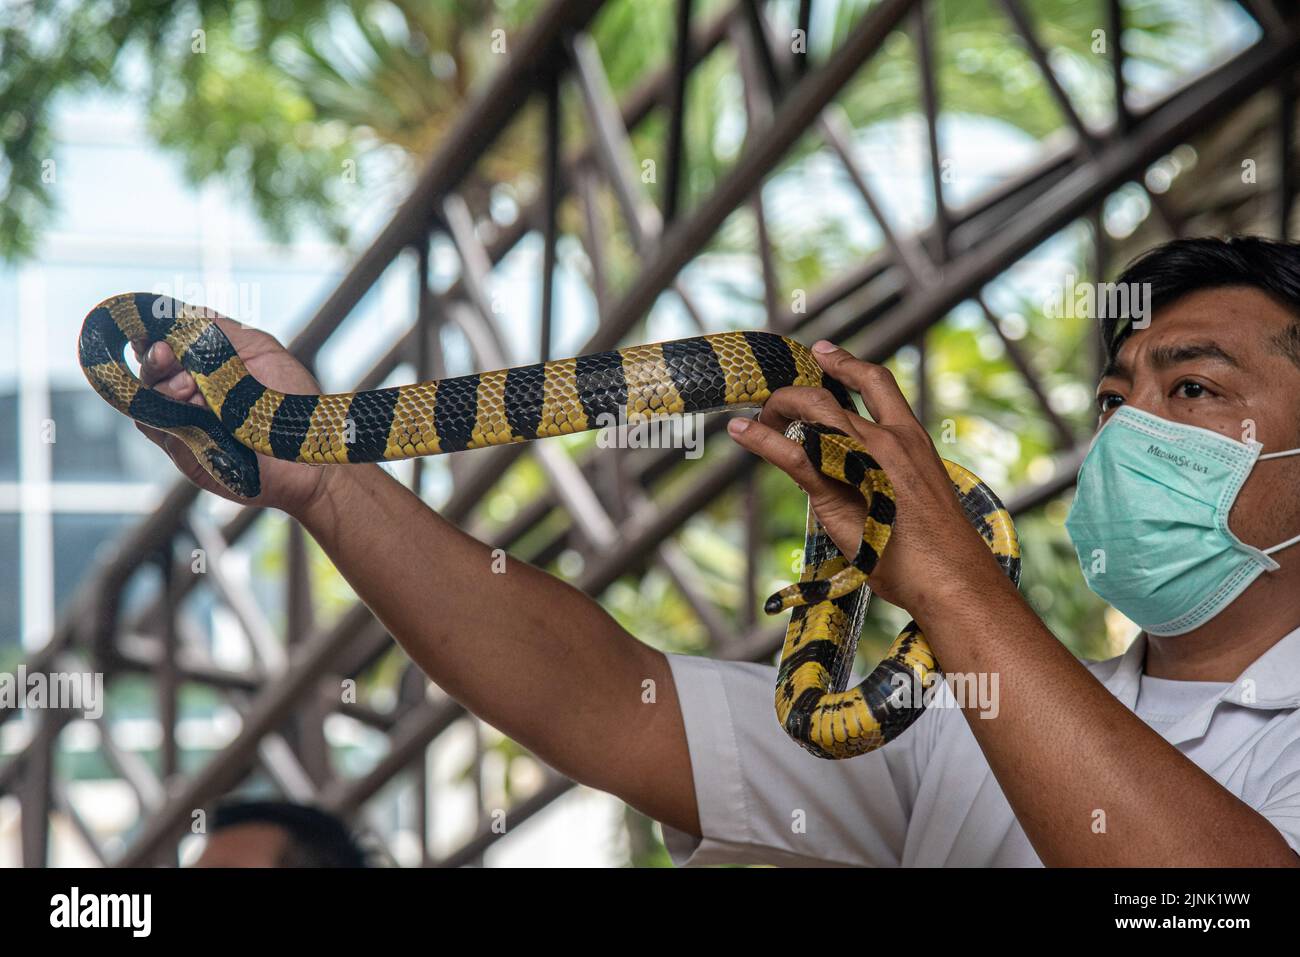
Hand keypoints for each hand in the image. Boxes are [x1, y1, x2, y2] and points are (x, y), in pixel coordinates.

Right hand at [130, 316, 333, 516]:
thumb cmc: (291, 400)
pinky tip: (188, 406)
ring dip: (160, 385)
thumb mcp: (260, 349)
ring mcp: (183, 419)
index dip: (150, 332)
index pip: (162, 343)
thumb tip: (181, 312)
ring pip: (146, 398)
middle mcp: (187, 390)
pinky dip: (165, 413)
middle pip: (148, 369)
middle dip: (153, 357)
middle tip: (165, 354)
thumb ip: (219, 330)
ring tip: (188, 386)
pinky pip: (157, 427)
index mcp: (203, 364)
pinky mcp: (184, 449)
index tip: (148, 327)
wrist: (305, 450)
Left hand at [726, 339, 1001, 613]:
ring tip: (755, 418)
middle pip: (829, 395)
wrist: (950, 575)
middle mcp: (886, 439)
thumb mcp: (918, 495)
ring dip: (776, 408)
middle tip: (775, 402)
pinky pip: (792, 454)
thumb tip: (858, 480)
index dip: (847, 364)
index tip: (825, 352)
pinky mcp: (836, 489)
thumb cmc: (938, 547)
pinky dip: (761, 439)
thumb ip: (890, 477)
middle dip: (794, 392)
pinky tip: (741, 432)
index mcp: (911, 437)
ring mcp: (861, 459)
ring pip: (809, 411)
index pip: (878, 382)